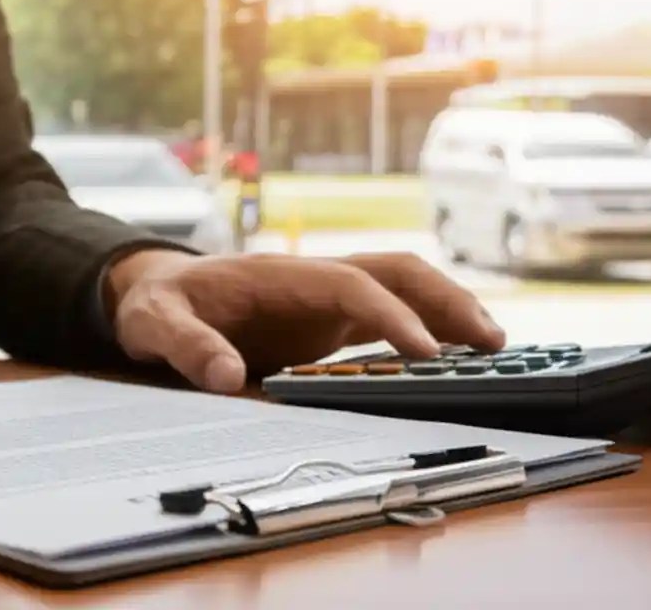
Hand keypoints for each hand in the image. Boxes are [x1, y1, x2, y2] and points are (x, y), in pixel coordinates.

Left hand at [106, 250, 504, 392]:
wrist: (157, 292)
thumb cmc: (159, 304)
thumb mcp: (155, 324)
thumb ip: (186, 346)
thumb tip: (223, 377)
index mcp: (282, 275)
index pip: (351, 285)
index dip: (391, 315)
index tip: (425, 353)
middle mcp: (315, 280)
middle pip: (397, 272)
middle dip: (446, 301)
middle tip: (491, 344)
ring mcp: (325, 298)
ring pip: (403, 289)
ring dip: (449, 310)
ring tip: (495, 351)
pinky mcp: (328, 321)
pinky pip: (389, 317)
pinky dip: (427, 331)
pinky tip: (454, 361)